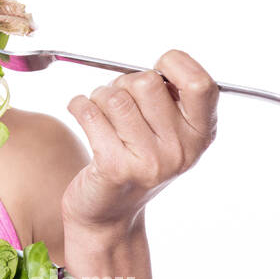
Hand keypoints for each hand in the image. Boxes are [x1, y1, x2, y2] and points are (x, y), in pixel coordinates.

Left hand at [62, 49, 218, 232]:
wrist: (110, 215)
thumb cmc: (136, 161)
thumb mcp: (169, 134)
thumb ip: (171, 99)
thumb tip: (159, 63)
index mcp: (201, 134)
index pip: (200, 84)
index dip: (173, 64)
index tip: (157, 71)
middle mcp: (181, 150)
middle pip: (146, 82)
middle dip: (124, 83)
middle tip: (119, 102)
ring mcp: (149, 161)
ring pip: (113, 96)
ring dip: (99, 96)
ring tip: (102, 114)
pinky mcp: (115, 167)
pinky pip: (88, 112)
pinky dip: (78, 105)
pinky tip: (83, 116)